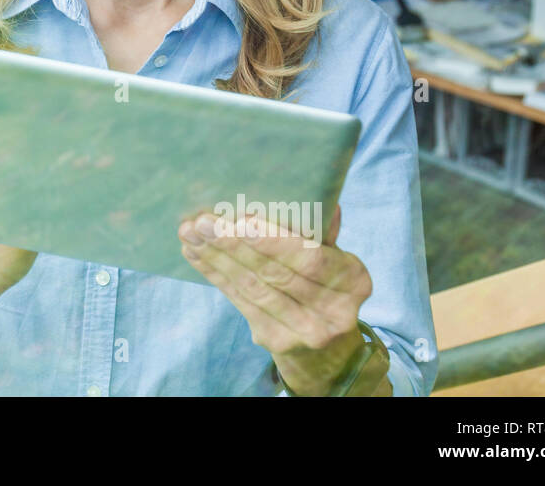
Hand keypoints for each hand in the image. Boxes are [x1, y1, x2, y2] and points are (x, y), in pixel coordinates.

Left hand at [178, 204, 388, 395]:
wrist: (326, 347)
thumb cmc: (323, 281)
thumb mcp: (333, 256)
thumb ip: (322, 231)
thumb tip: (319, 197)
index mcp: (353, 280)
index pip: (309, 258)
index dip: (273, 241)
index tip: (242, 220)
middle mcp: (333, 311)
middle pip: (274, 274)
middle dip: (234, 244)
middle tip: (204, 221)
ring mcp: (303, 331)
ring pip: (252, 287)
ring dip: (217, 257)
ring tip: (191, 233)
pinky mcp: (275, 340)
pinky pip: (239, 300)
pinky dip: (215, 274)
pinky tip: (194, 252)